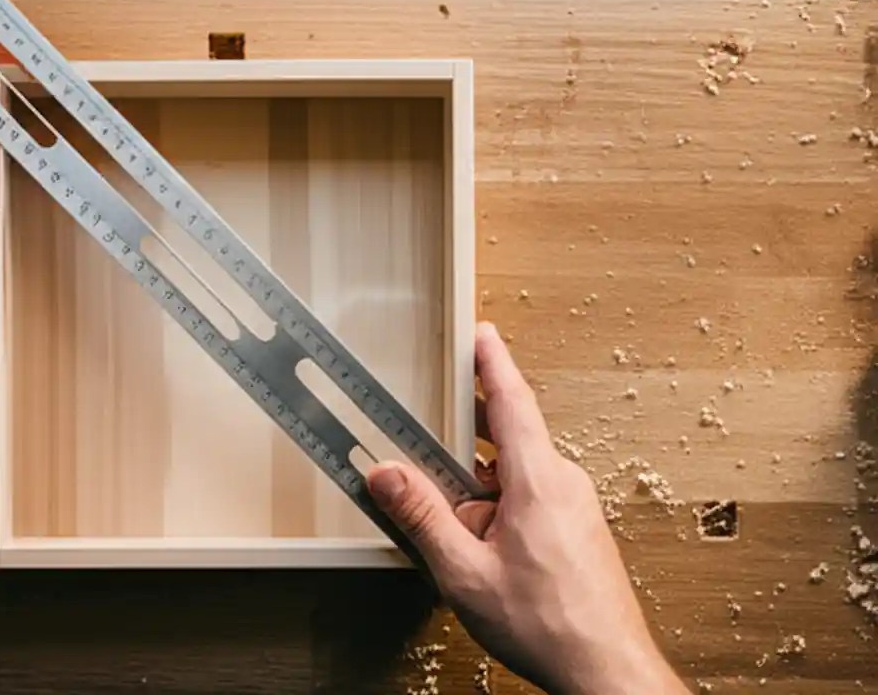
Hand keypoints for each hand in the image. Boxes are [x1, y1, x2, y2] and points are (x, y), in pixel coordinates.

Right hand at [366, 323, 686, 694]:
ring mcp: (572, 509)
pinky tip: (470, 539)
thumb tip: (387, 476)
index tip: (480, 332)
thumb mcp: (465, 573)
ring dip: (474, 481)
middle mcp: (562, 485)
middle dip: (465, 428)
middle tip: (428, 418)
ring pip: (513, 473)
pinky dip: (493, 504)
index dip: (492, 362)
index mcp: (540, 482)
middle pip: (508, 434)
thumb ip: (423, 518)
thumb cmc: (550, 626)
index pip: (513, 401)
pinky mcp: (573, 532)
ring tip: (438, 504)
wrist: (606, 671)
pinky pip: (527, 498)